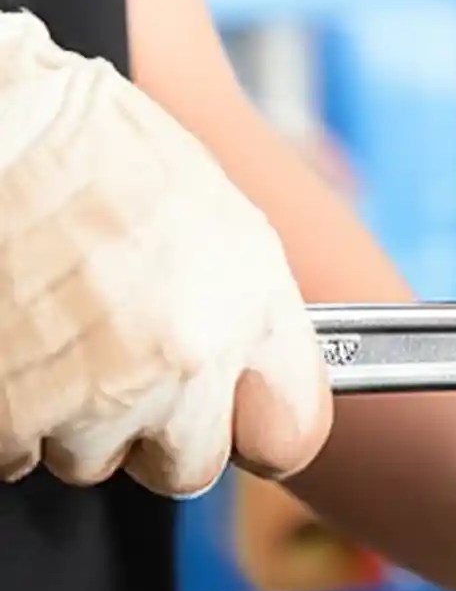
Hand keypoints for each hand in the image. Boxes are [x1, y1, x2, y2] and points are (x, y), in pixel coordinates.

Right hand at [0, 12, 330, 495]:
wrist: (5, 124)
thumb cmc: (109, 158)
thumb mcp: (228, 226)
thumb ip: (257, 321)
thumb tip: (263, 389)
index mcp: (246, 314)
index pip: (291, 438)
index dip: (260, 430)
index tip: (241, 418)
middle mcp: (180, 363)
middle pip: (186, 466)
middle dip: (158, 430)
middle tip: (126, 358)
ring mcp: (93, 395)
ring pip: (93, 458)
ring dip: (76, 414)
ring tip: (62, 325)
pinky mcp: (12, 412)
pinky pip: (17, 452)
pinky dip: (12, 411)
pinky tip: (18, 337)